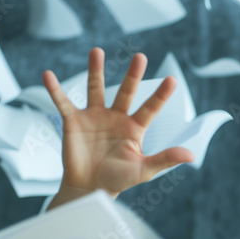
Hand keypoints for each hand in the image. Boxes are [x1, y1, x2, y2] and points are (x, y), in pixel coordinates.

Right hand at [43, 48, 193, 208]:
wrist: (89, 187)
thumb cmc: (117, 179)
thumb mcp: (144, 170)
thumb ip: (165, 159)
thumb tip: (191, 154)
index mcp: (134, 127)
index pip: (150, 108)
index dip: (160, 95)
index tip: (172, 79)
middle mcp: (116, 117)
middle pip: (126, 92)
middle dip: (133, 75)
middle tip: (141, 56)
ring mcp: (94, 116)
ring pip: (96, 88)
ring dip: (95, 71)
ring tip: (97, 51)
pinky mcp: (74, 121)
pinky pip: (63, 102)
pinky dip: (55, 90)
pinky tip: (48, 75)